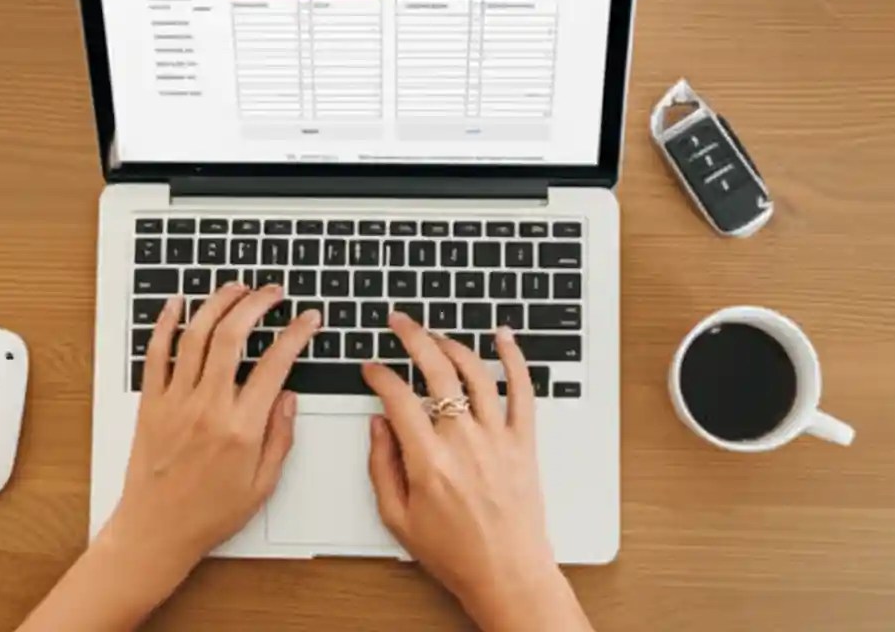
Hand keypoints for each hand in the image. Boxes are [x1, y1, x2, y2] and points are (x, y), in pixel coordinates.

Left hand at [100, 283, 319, 589]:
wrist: (156, 530)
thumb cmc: (208, 513)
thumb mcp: (262, 484)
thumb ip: (280, 437)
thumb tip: (289, 397)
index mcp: (241, 428)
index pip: (275, 364)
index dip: (295, 334)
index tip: (307, 320)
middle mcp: (207, 407)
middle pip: (232, 336)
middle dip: (256, 304)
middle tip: (271, 292)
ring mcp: (175, 402)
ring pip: (195, 336)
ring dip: (217, 303)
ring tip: (235, 288)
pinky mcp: (150, 404)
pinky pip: (156, 354)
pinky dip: (166, 324)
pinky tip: (177, 304)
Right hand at [363, 313, 592, 631]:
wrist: (506, 572)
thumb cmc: (454, 552)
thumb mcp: (398, 517)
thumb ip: (381, 466)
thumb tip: (377, 425)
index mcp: (428, 461)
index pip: (397, 398)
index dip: (379, 375)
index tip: (371, 368)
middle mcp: (463, 441)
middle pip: (435, 370)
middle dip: (412, 337)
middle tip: (399, 322)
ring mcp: (497, 438)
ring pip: (474, 372)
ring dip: (452, 343)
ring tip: (436, 333)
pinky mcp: (523, 441)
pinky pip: (522, 390)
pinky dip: (514, 359)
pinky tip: (503, 338)